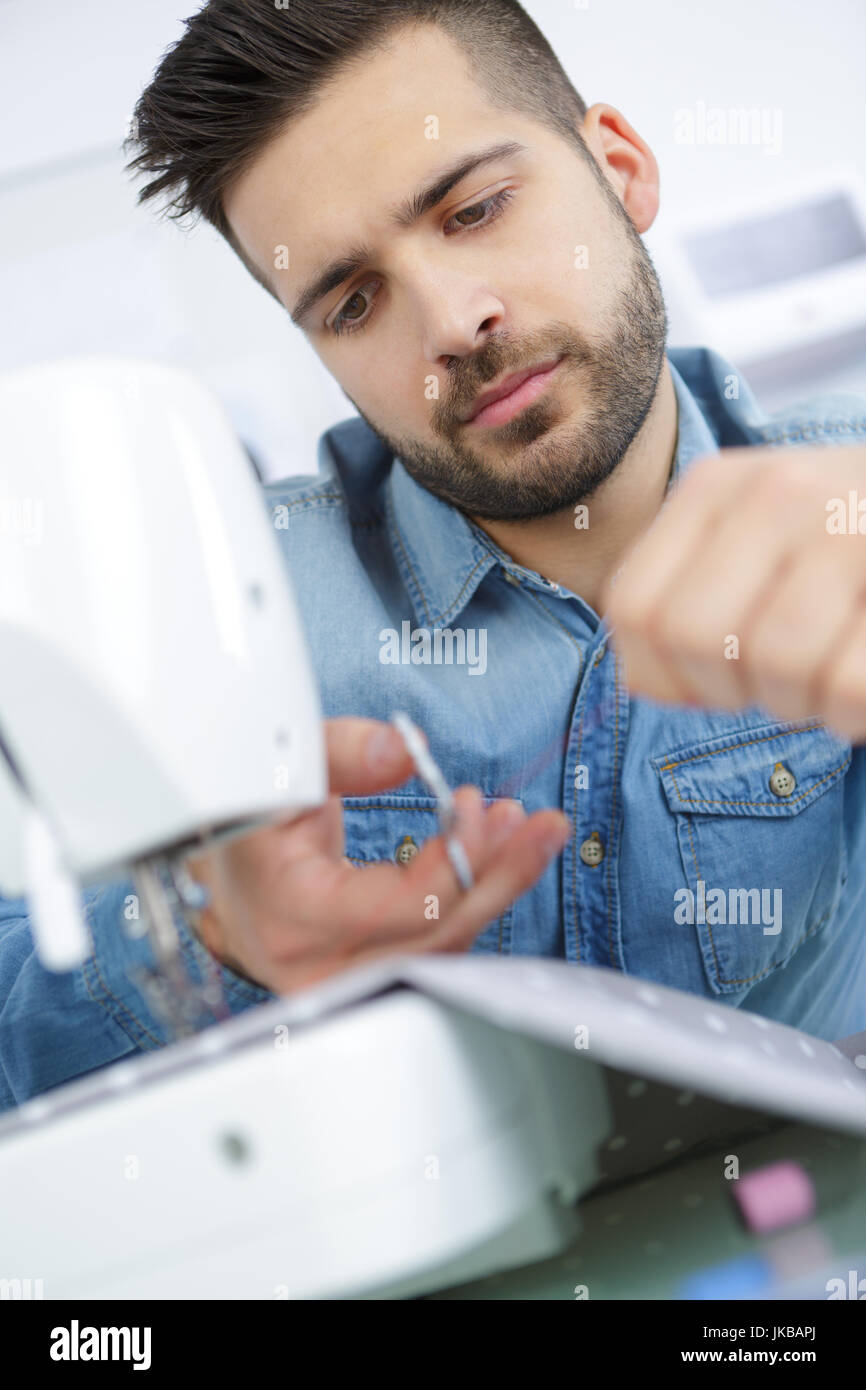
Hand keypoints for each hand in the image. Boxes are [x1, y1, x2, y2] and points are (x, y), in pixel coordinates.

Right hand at [184, 717, 569, 991]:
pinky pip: (432, 948)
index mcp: (290, 918)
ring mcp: (342, 982)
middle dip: (497, 876)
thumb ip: (340, 752)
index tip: (475, 807)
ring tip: (525, 832)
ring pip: (441, 946)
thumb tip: (402, 749)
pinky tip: (493, 857)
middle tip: (540, 829)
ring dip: (492, 886)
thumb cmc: (244, 817)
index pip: (398, 908)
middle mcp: (316, 966)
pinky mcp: (365, 980)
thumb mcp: (281, 768)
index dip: (453, 859)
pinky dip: (468, 902)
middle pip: (434, 936)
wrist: (221, 865)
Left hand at [601, 445, 865, 740]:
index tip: (702, 682)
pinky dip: (853, 715)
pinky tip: (864, 689)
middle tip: (773, 680)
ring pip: (777, 665)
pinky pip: (849, 688)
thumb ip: (687, 598)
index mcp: (718, 487)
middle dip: (727, 692)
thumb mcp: (754, 543)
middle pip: (693, 639)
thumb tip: (642, 682)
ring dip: (801, 704)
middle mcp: (778, 493)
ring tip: (828, 672)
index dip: (657, 674)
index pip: (631, 607)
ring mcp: (852, 526)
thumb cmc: (845, 546)